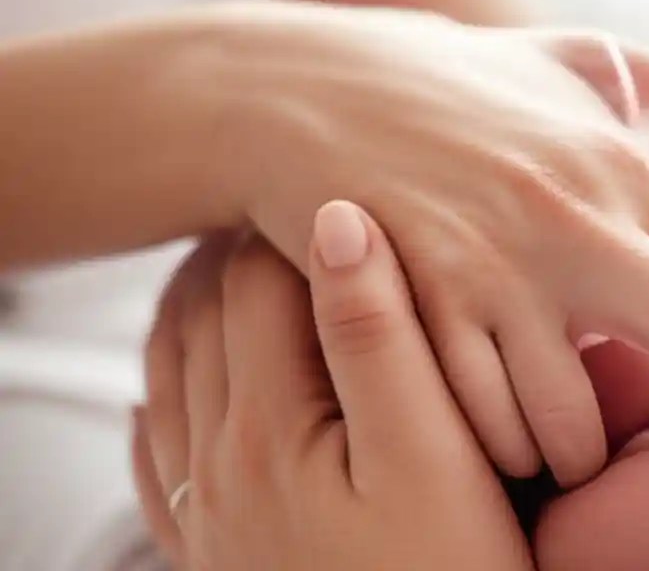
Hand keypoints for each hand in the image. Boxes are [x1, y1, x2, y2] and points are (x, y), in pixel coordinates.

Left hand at [132, 208, 531, 570]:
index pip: (258, 282)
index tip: (326, 172)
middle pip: (204, 316)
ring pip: (173, 370)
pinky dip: (168, 387)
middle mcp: (214, 463)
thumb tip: (339, 222)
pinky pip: (159, 447)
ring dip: (198, 303)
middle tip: (278, 193)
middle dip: (239, 247)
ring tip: (233, 257)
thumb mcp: (431, 456)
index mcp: (265, 429)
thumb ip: (380, 338)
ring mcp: (206, 508)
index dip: (291, 218)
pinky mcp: (216, 545)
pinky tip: (182, 379)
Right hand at [196, 2, 648, 485]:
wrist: (295, 87)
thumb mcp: (577, 57)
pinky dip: (503, 441)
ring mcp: (491, 273)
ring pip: (574, 417)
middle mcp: (569, 221)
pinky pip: (483, 420)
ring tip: (573, 438)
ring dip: (585, 448)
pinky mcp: (415, 311)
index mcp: (614, 162)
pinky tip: (496, 422)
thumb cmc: (451, 79)